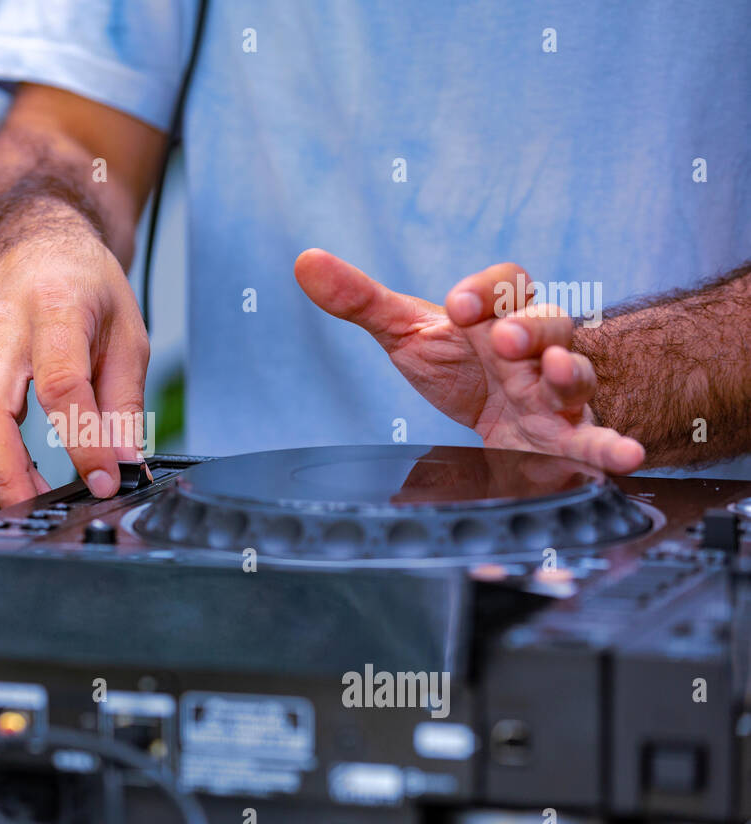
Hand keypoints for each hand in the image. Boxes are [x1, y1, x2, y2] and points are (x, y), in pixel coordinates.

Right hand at [0, 229, 149, 505]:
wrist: (27, 239)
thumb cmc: (79, 278)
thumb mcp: (125, 331)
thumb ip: (125, 401)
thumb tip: (126, 461)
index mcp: (53, 307)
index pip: (61, 385)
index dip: (82, 441)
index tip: (104, 479)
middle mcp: (2, 328)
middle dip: (9, 471)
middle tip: (38, 509)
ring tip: (33, 505)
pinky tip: (16, 482)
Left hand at [294, 249, 644, 472]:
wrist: (497, 416)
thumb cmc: (459, 364)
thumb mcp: (407, 333)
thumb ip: (361, 300)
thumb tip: (304, 261)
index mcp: (497, 314)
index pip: (506, 283)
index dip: (487, 289)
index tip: (456, 304)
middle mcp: (534, 348)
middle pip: (549, 322)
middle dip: (531, 329)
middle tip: (504, 338)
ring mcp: (556, 391)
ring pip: (575, 373)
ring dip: (570, 372)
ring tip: (560, 376)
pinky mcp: (567, 437)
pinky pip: (594, 439)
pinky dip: (610, 448)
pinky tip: (624, 457)